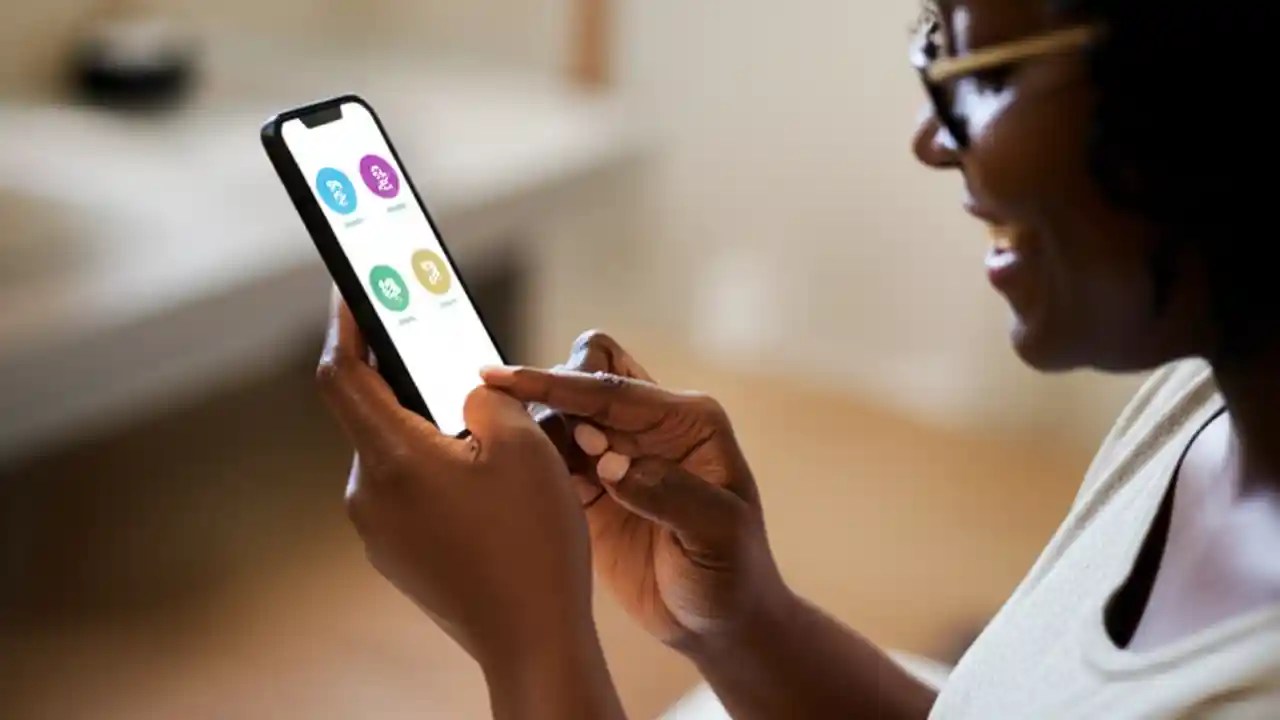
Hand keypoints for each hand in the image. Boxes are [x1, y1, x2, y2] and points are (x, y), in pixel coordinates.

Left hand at [315, 295, 595, 672]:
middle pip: (372, 412)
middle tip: (442, 344)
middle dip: (407, 375)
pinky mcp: (398, 555)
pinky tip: (484, 476)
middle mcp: (369, 495)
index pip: (341, 372)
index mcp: (392, 459)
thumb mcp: (523, 448)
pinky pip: (407, 491)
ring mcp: (380, 531)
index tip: (351, 287)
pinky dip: (435, 466)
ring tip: (482, 420)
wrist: (533, 640)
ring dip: (429, 426)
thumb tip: (462, 388)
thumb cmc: (532, 542)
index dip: (343, 322)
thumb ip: (485, 398)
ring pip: (395, 452)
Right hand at [482, 332, 789, 654]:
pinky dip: (530, 461)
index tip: (503, 378)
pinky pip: (550, 460)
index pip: (612, 389)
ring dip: (534, 430)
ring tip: (510, 460)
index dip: (557, 383)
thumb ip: (669, 494)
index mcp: (686, 422)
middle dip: (546, 393)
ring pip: (560, 417)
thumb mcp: (717, 533)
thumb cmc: (734, 574)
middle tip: (524, 436)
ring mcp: (616, 457)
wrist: (720, 623)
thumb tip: (609, 465)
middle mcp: (650, 429)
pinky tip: (513, 478)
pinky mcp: (591, 491)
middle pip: (583, 379)